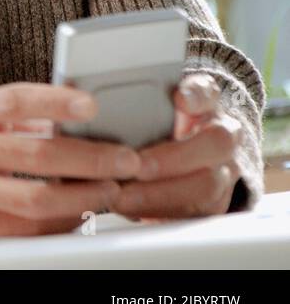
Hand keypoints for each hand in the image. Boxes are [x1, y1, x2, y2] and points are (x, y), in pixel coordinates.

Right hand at [0, 82, 137, 242]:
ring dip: (84, 197)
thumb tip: (77, 116)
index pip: (14, 101)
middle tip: (125, 161)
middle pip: (37, 156)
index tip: (92, 106)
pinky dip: (60, 222)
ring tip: (108, 189)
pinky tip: (78, 212)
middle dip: (91, 160)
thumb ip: (16, 111)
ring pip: (36, 200)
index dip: (56, 101)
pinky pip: (25, 230)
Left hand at [112, 74, 245, 221]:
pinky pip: (197, 212)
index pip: (208, 91)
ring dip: (162, 193)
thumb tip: (80, 103)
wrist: (172, 158)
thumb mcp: (136, 111)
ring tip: (123, 196)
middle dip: (174, 157)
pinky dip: (161, 212)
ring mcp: (223, 169)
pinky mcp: (215, 201)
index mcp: (202, 102)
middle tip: (137, 166)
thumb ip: (124, 105)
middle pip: (217, 142)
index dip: (196, 95)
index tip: (179, 99)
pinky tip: (132, 208)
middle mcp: (220, 133)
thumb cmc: (146, 127)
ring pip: (209, 184)